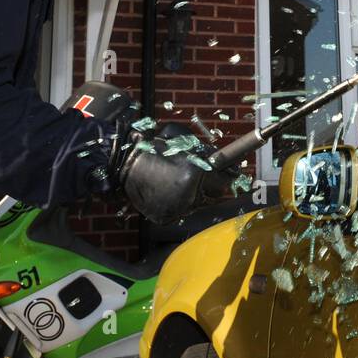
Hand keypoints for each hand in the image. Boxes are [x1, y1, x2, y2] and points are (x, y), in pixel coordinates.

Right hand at [117, 134, 234, 224]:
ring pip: (198, 204)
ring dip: (195, 194)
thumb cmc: (155, 144)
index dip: (229, 175)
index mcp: (195, 174)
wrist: (124, 162)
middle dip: (211, 184)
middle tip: (203, 175)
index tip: (232, 173)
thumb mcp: (183, 139)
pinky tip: (168, 189)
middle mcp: (189, 196)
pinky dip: (179, 202)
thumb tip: (224, 161)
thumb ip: (206, 151)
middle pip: (214, 194)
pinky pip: (181, 211)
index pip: (226, 180)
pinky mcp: (165, 218)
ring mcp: (177, 209)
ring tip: (179, 179)